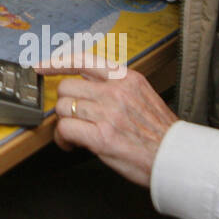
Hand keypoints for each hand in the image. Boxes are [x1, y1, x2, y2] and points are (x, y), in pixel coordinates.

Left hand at [36, 59, 178, 187]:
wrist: (177, 158)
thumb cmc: (159, 132)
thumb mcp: (141, 95)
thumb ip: (115, 85)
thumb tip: (85, 82)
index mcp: (126, 78)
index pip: (84, 61)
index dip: (57, 63)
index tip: (41, 68)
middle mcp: (116, 91)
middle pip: (67, 88)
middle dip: (66, 104)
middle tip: (74, 118)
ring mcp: (108, 113)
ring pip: (64, 108)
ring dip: (64, 123)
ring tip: (75, 134)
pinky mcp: (102, 136)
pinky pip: (65, 128)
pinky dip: (63, 138)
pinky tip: (71, 144)